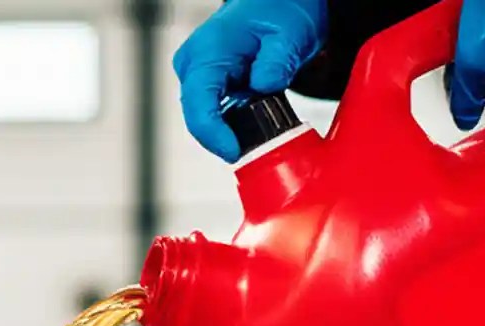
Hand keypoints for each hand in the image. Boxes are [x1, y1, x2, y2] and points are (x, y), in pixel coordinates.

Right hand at [173, 0, 326, 161]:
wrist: (277, 4)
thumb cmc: (280, 13)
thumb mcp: (290, 34)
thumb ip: (278, 60)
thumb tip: (264, 84)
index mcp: (209, 49)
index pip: (197, 102)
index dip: (212, 134)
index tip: (235, 152)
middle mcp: (195, 63)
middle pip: (198, 117)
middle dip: (226, 137)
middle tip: (264, 144)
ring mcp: (197, 76)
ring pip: (205, 119)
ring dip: (232, 131)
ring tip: (266, 125)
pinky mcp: (207, 87)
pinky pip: (214, 115)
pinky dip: (234, 124)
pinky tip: (257, 119)